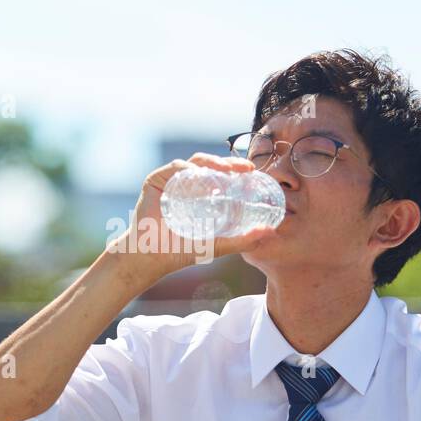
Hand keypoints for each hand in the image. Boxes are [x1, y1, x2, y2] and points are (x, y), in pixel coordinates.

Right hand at [106, 152, 280, 282]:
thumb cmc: (180, 251)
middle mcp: (186, 184)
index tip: (252, 171)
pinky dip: (188, 170)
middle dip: (228, 163)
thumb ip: (242, 240)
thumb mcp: (217, 245)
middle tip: (244, 168)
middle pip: (210, 166)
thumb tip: (270, 233)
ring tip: (226, 171)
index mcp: (200, 194)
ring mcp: (170, 180)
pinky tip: (199, 176)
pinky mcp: (155, 180)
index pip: (221, 175)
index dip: (236, 170)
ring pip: (195, 163)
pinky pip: (175, 168)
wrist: (150, 258)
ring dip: (212, 163)